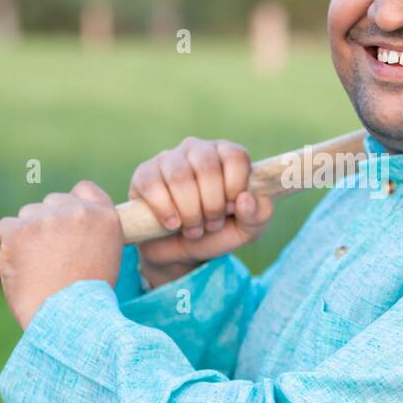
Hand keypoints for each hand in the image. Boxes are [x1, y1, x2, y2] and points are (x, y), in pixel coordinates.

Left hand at [0, 180, 123, 327]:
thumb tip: (69, 231)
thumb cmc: (87, 300)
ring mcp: (46, 219)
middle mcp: (77, 212)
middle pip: (52, 203)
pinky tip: (17, 268)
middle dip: (47, 223)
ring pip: (26, 215)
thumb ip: (91, 235)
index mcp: (105, 217)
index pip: (84, 189)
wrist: (68, 319)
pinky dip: (5, 248)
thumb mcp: (107, 260)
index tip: (66, 224)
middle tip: (48, 255)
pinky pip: (4, 229)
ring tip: (34, 267)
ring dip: (25, 235)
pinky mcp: (18, 231)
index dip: (72, 206)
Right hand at [128, 137, 274, 287]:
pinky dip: (166, 211)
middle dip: (212, 205)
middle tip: (212, 224)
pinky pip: (153, 186)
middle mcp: (198, 150)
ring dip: (190, 212)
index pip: (236, 157)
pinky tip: (172, 224)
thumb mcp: (247, 230)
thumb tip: (246, 199)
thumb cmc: (217, 232)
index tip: (231, 209)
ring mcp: (169, 159)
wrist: (180, 252)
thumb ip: (258, 215)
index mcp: (227, 155)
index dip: (235, 188)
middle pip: (207, 167)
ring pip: (180, 177)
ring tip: (193, 229)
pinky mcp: (144, 174)